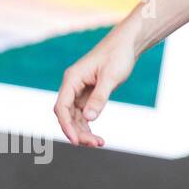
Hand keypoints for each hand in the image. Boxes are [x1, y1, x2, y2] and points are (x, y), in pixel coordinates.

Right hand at [54, 31, 137, 146]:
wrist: (127, 44)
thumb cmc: (118, 56)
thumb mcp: (111, 77)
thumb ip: (99, 98)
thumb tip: (88, 119)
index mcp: (72, 79)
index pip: (62, 107)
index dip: (67, 126)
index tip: (76, 140)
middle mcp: (72, 86)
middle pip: (67, 115)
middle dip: (78, 131)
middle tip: (95, 144)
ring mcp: (79, 91)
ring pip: (75, 117)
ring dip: (84, 131)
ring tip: (99, 143)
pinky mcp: (88, 94)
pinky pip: (83, 113)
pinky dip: (88, 125)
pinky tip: (96, 137)